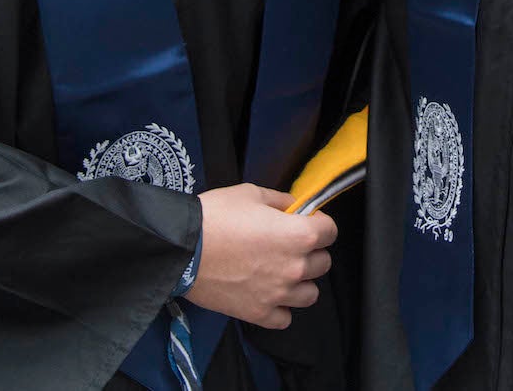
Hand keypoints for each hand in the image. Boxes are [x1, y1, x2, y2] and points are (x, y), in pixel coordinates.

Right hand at [184, 184, 335, 329]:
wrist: (181, 248)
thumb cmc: (214, 217)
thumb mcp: (250, 194)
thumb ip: (279, 201)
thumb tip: (292, 206)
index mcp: (298, 234)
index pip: (330, 231)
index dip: (318, 223)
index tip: (306, 222)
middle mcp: (295, 267)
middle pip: (323, 263)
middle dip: (310, 251)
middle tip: (289, 245)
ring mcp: (278, 294)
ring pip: (310, 294)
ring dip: (300, 282)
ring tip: (281, 272)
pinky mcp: (259, 313)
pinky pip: (285, 317)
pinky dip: (279, 308)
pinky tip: (267, 293)